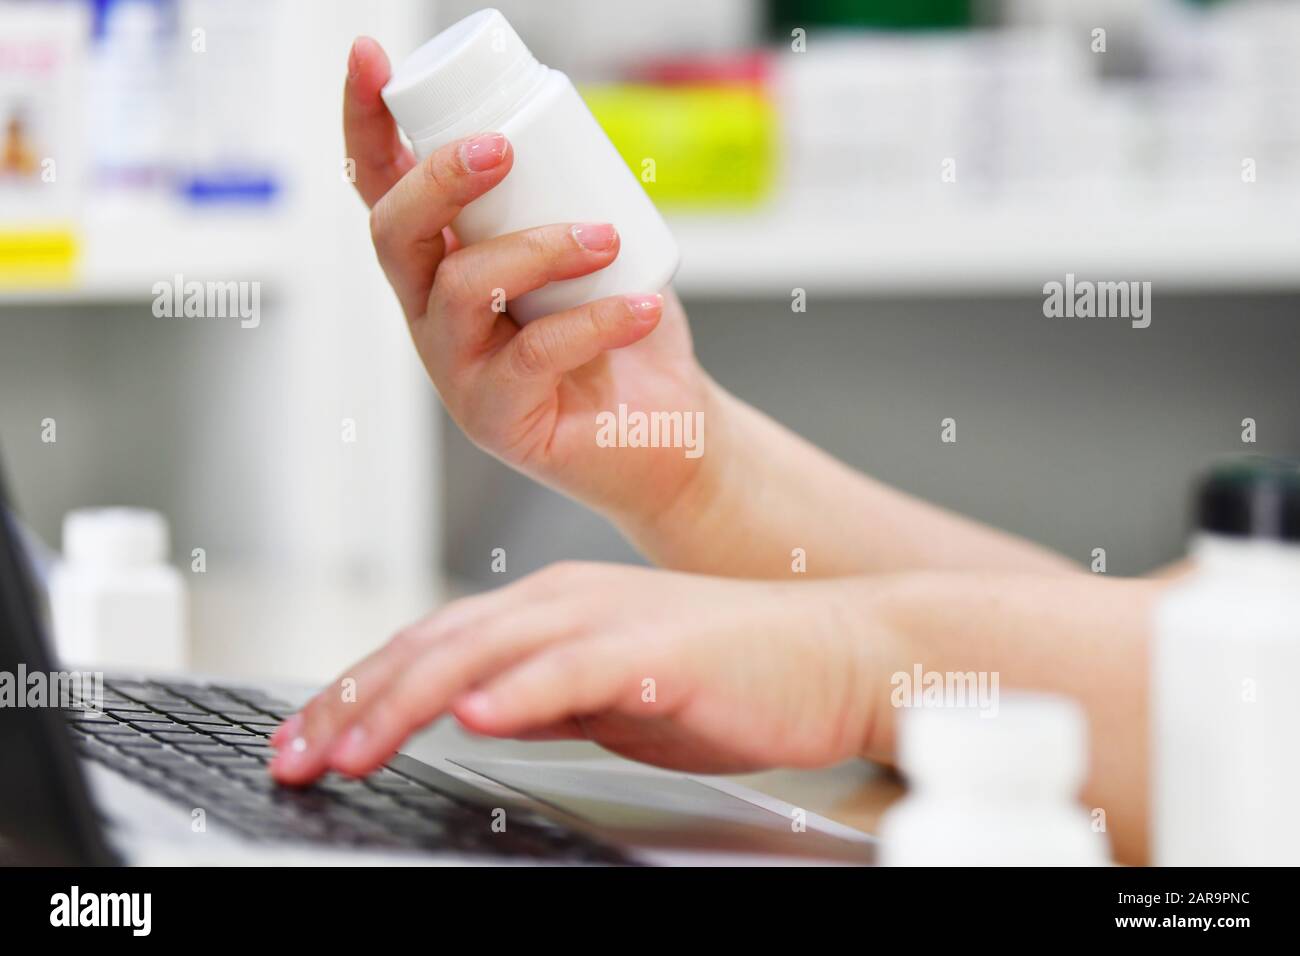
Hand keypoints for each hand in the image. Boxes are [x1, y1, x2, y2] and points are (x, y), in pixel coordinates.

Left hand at [269, 562, 886, 784]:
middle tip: (298, 757)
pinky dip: (521, 691)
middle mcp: (563, 600)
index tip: (305, 740)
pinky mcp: (655, 650)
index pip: (430, 645)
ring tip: (352, 746)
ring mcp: (607, 618)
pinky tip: (478, 716)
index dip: (358, 690)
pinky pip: (575, 670)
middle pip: (435, 644)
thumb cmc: (726, 675)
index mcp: (547, 608)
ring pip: (485, 652)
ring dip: (408, 701)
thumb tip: (475, 713)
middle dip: (354, 701)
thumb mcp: (607, 694)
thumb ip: (541, 697)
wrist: (829, 651)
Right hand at [345, 38, 717, 527]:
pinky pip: (532, 357)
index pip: (385, 188)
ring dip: (537, 250)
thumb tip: (566, 120)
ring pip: (460, 291)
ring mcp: (458, 371)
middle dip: (438, 178)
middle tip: (503, 148)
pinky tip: (642, 310)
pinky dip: (593, 323)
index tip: (374, 57)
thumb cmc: (626, 333)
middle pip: (394, 234)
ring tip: (605, 239)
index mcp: (444, 263)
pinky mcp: (497, 420)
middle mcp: (433, 315)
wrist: (668, 431)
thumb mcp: (591, 248)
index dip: (367, 122)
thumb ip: (564, 193)